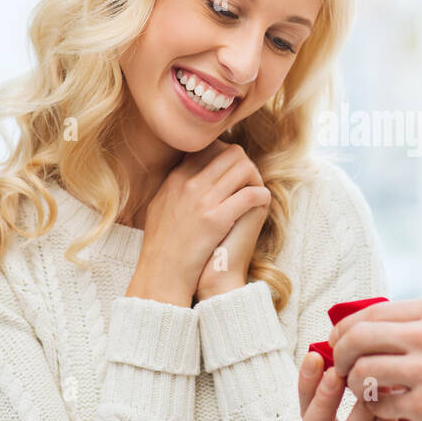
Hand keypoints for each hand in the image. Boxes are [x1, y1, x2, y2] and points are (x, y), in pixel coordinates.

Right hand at [126, 140, 270, 306]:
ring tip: (255, 193)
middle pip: (231, 153)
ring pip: (244, 168)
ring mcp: (202, 200)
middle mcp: (189, 184)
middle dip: (245, 164)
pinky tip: (261, 204)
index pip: (209, 148)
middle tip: (249, 182)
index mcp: (176, 178)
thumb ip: (175, 187)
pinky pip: (251, 194)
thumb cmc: (162, 245)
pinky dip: (261, 196)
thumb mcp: (160, 206)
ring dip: (256, 178)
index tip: (234, 172)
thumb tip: (187, 173)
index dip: (227, 157)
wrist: (161, 273)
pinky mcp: (216, 219)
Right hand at [293, 353, 421, 420]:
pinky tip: (394, 409)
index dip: (306, 386)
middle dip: (317, 401)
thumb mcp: (396, 412)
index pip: (306, 418)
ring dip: (358, 411)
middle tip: (334, 369)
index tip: (317, 353)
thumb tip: (365, 343)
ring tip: (376, 384)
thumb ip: (375, 390)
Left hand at [329, 298, 421, 420]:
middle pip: (359, 338)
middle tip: (342, 369)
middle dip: (342, 356)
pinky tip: (384, 410)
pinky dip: (375, 409)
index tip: (339, 343)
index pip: (371, 312)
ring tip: (364, 392)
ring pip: (363, 372)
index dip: (346, 329)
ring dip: (355, 385)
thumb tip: (375, 323)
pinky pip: (380, 405)